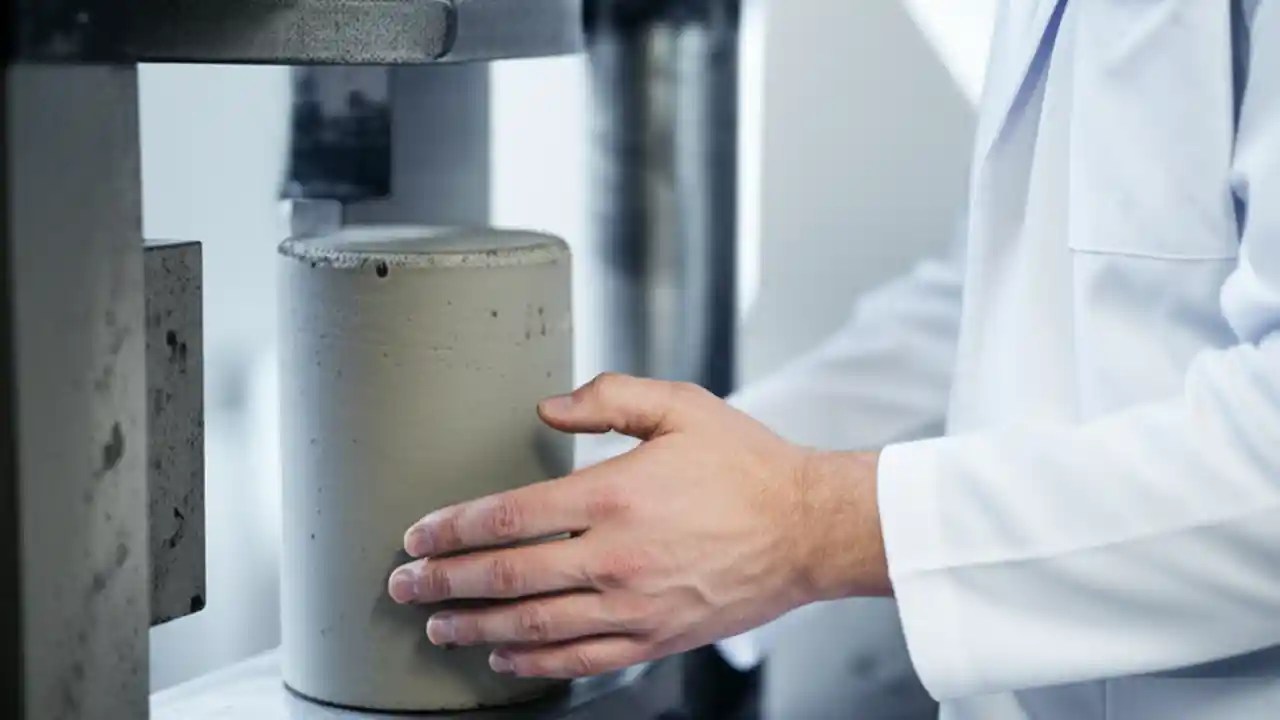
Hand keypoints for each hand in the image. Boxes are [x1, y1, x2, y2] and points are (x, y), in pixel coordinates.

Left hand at [387, 373, 887, 678]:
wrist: (809, 529)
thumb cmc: (746, 465)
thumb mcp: (681, 405)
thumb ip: (609, 396)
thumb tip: (545, 407)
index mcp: (615, 495)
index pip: (509, 516)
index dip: (453, 528)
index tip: (417, 535)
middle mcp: (616, 556)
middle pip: (507, 576)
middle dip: (444, 582)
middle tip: (403, 586)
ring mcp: (634, 604)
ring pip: (534, 626)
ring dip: (475, 628)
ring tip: (437, 627)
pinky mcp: (656, 636)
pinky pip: (581, 659)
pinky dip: (535, 663)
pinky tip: (504, 657)